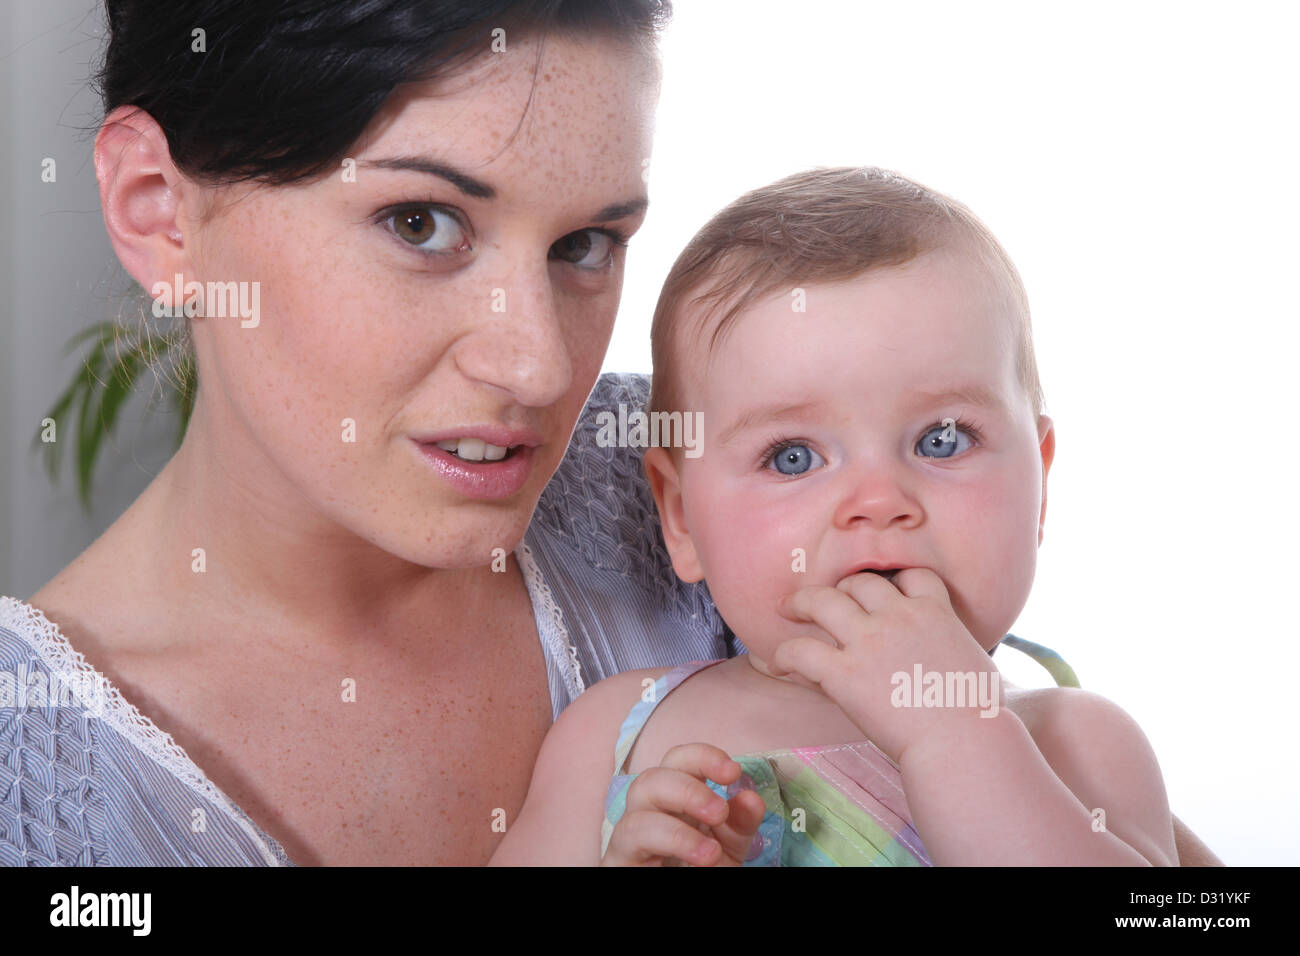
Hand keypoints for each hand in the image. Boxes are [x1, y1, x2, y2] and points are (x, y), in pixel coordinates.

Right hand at [600, 743, 766, 866]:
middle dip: (689, 788)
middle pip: (651, 776)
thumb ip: (740, 823)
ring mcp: (631, 833)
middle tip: (720, 812)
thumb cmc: (701, 870)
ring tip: (711, 850)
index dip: (702, 757)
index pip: (678, 761)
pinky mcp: (618, 857)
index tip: (733, 772)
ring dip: (677, 819)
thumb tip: (750, 797)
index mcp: (676, 798)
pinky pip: (630, 836)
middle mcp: (649, 810)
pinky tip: (699, 855)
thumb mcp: (730, 847)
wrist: (690, 907)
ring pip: (636, 799)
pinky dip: (670, 840)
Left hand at [771, 568, 1003, 763]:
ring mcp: (869, 641)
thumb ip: (952, 645)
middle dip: (842, 589)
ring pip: (821, 601)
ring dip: (801, 602)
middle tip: (826, 601)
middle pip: (860, 583)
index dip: (894, 582)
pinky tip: (777, 663)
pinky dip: (784, 655)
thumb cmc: (977, 714)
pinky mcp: (844, 673)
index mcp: (935, 612)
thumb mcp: (974, 662)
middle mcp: (899, 616)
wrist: (963, 741)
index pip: (911, 576)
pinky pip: (800, 651)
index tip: (882, 593)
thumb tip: (949, 653)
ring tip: (786, 609)